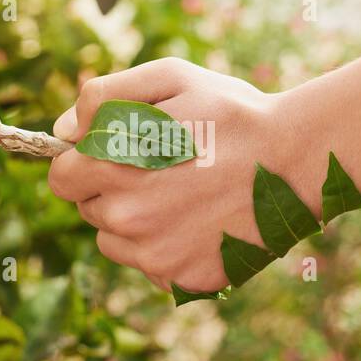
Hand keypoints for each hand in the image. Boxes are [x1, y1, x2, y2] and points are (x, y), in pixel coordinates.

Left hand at [48, 58, 304, 291]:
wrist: (298, 160)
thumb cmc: (233, 114)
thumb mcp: (171, 79)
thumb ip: (105, 97)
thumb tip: (65, 132)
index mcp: (113, 168)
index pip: (62, 179)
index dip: (85, 163)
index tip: (115, 154)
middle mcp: (128, 220)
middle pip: (90, 211)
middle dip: (113, 190)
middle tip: (163, 169)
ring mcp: (157, 257)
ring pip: (117, 243)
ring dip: (137, 224)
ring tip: (185, 195)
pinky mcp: (186, 282)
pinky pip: (155, 268)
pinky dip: (170, 249)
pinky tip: (204, 222)